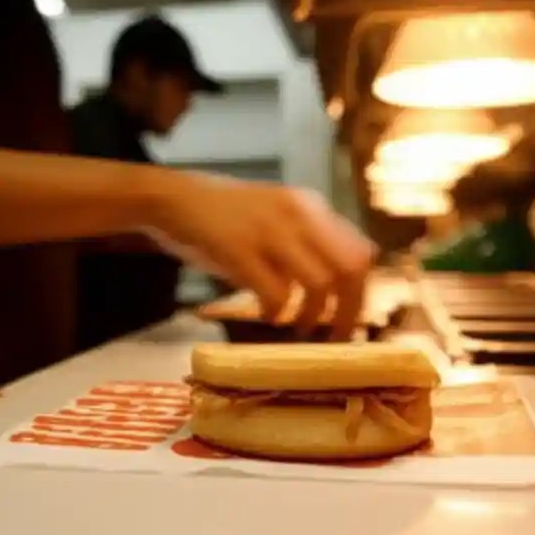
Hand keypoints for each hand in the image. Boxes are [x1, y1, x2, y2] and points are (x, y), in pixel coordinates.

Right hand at [144, 173, 375, 339]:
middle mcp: (298, 214)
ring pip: (320, 284)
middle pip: (351, 269)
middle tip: (334, 336)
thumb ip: (304, 241)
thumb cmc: (224, 217)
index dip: (361, 291)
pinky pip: (277, 293)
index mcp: (310, 207)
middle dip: (348, 311)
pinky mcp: (240, 250)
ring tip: (296, 327)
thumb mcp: (274, 217)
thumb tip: (336, 287)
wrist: (174, 198)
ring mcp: (270, 231)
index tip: (350, 317)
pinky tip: (266, 314)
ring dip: (312, 315)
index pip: (361, 251)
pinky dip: (277, 312)